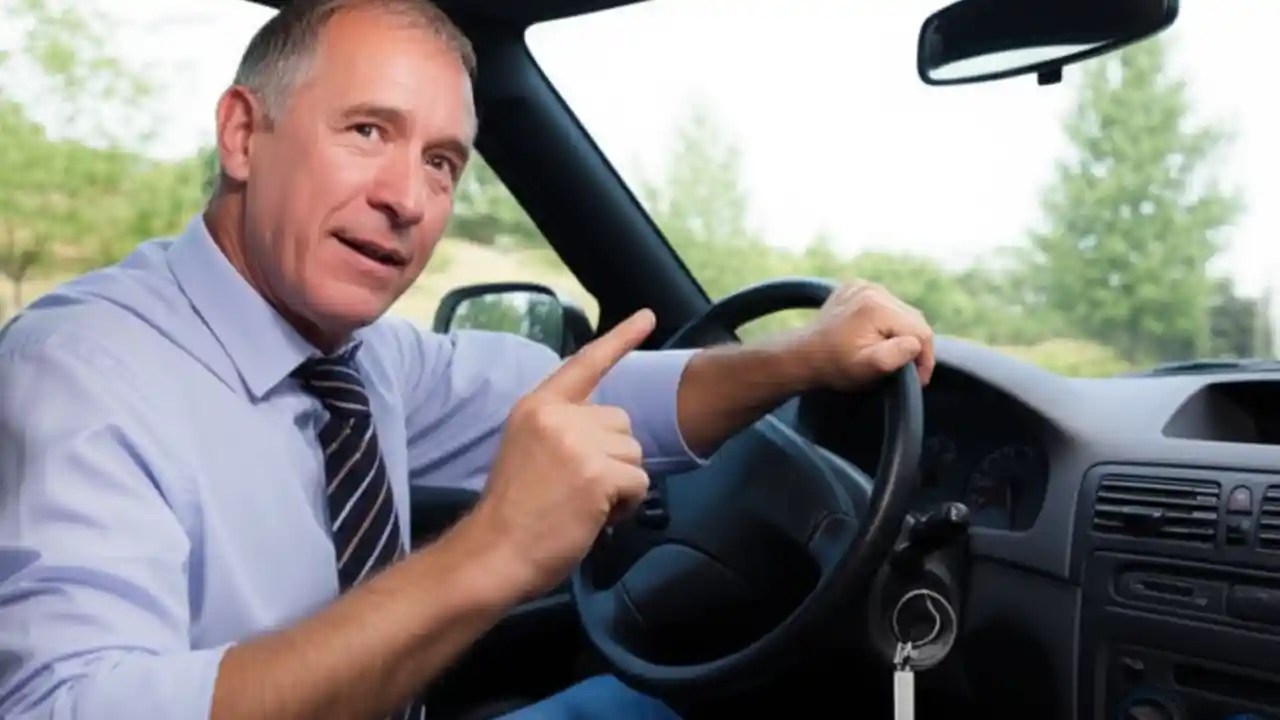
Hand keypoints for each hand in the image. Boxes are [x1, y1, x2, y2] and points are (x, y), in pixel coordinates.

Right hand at [469, 309, 655, 598]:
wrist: (493, 552)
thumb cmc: (512, 513)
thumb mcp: (527, 450)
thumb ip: (562, 430)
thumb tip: (609, 433)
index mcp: (536, 406)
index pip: (585, 364)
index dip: (621, 339)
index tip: (648, 316)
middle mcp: (558, 416)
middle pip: (622, 423)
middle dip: (612, 457)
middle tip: (578, 488)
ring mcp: (578, 443)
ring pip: (634, 453)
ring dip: (620, 483)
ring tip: (583, 504)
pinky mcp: (598, 473)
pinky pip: (638, 483)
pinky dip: (626, 506)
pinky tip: (595, 517)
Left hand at [800, 280, 934, 388]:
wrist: (804, 354)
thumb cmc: (835, 366)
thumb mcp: (866, 368)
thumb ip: (894, 356)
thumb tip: (915, 344)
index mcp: (877, 307)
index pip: (921, 331)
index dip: (925, 358)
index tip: (919, 379)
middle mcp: (873, 289)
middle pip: (914, 319)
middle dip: (915, 344)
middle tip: (909, 368)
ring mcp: (864, 285)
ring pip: (903, 311)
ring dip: (903, 331)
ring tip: (892, 351)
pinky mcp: (857, 287)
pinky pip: (887, 304)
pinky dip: (889, 320)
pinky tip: (877, 334)